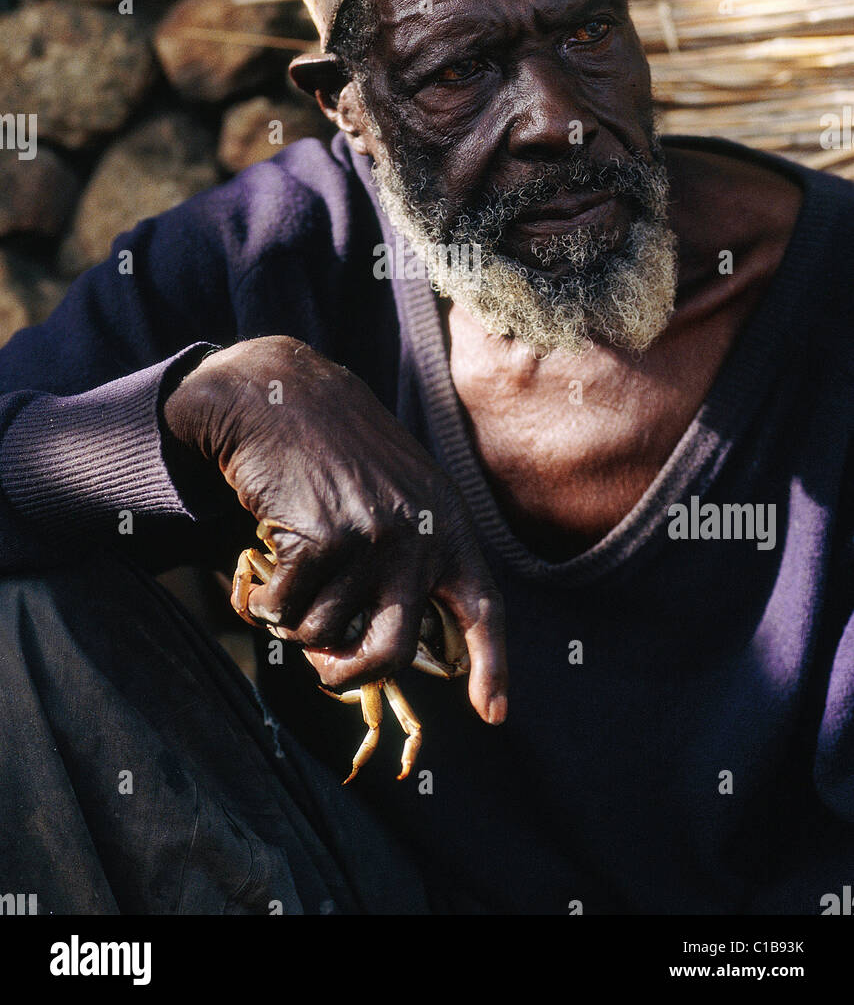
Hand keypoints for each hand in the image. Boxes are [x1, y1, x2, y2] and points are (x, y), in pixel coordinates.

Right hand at [163, 336, 506, 723]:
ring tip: (291, 573)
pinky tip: (265, 559)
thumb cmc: (336, 450)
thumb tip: (384, 649)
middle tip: (322, 662)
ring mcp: (372, 540)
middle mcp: (418, 539)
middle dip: (347, 670)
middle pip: (393, 653)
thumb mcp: (401, 491)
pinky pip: (283, 613)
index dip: (491, 666)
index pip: (483, 609)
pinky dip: (264, 600)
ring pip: (323, 636)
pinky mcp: (320, 541)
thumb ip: (409, 556)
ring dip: (294, 619)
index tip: (493, 715)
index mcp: (447, 527)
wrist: (280, 396)